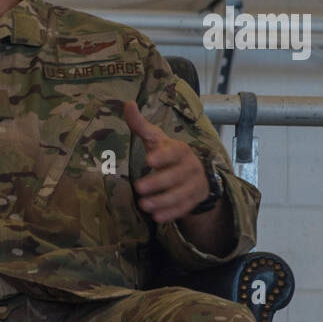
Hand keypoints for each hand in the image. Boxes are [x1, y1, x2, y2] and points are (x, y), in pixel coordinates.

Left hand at [123, 100, 209, 223]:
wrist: (195, 175)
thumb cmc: (168, 154)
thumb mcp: (156, 139)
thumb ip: (141, 125)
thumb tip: (127, 104)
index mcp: (180, 150)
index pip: (175, 151)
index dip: (163, 156)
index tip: (149, 160)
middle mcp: (191, 167)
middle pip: (176, 176)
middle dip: (158, 182)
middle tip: (138, 187)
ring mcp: (194, 185)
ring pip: (180, 194)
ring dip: (162, 201)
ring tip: (144, 205)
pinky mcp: (193, 201)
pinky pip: (184, 208)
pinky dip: (171, 213)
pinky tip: (157, 217)